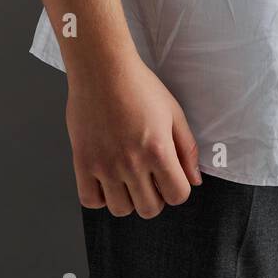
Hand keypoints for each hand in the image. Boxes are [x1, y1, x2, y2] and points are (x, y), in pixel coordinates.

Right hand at [66, 53, 201, 218]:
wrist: (102, 68)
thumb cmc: (138, 84)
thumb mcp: (173, 112)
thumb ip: (187, 149)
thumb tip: (194, 179)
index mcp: (158, 150)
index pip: (177, 196)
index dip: (177, 189)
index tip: (170, 177)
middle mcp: (131, 162)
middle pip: (149, 209)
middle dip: (155, 197)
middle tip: (149, 178)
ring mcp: (104, 165)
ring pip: (120, 210)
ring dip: (128, 199)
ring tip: (127, 178)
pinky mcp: (82, 162)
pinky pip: (90, 201)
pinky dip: (99, 197)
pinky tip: (106, 179)